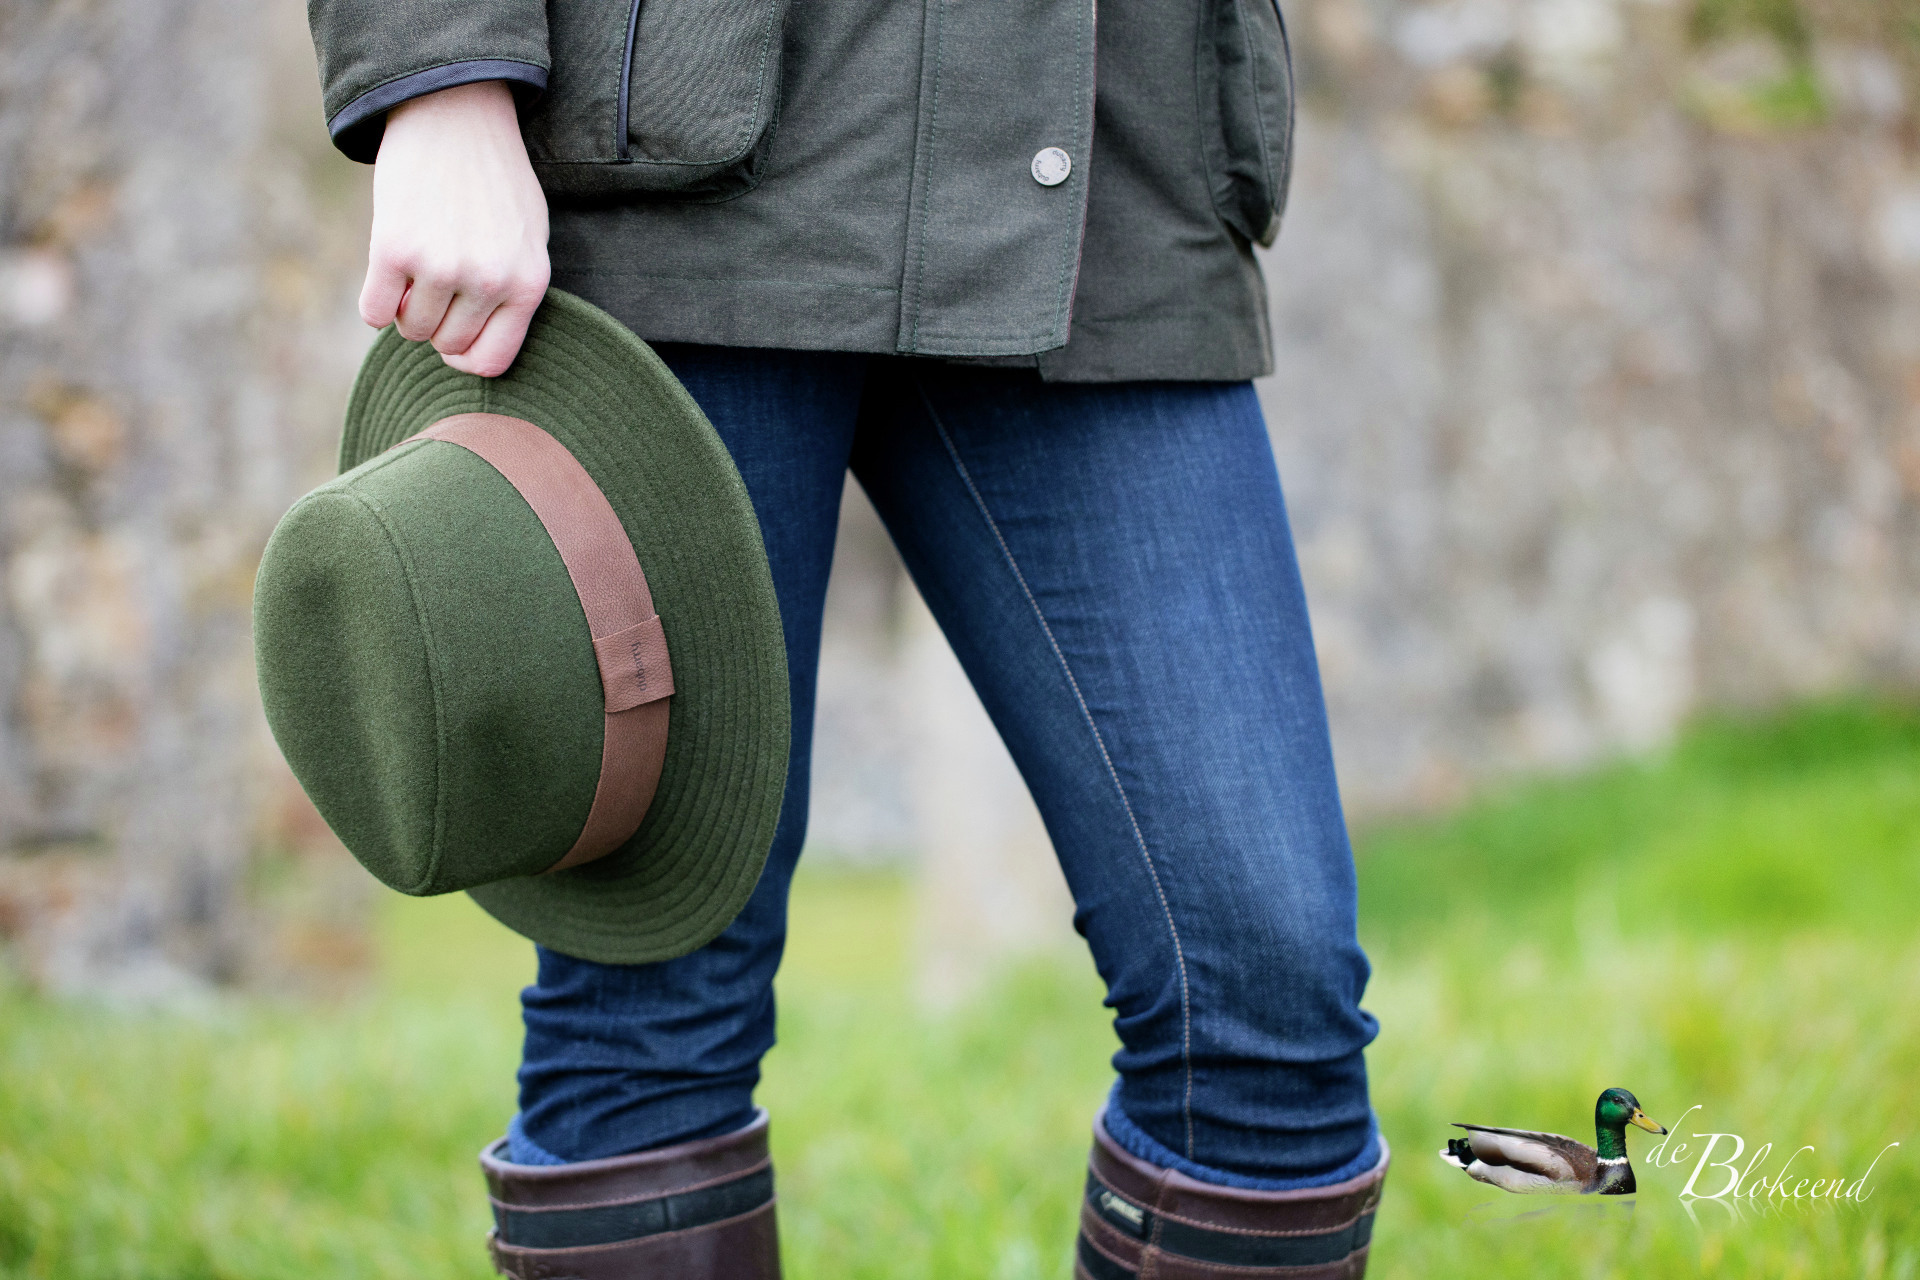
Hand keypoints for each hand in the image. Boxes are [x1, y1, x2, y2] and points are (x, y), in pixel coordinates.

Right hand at [361, 81, 549, 377]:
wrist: (454, 113)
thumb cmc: (493, 179)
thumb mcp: (528, 237)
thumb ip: (514, 293)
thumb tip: (477, 354)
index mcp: (528, 283)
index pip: (490, 361)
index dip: (464, 357)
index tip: (451, 336)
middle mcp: (489, 280)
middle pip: (446, 345)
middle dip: (434, 323)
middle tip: (432, 284)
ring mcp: (442, 266)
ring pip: (411, 329)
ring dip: (405, 308)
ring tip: (415, 268)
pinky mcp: (394, 248)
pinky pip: (374, 311)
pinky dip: (375, 301)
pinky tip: (387, 271)